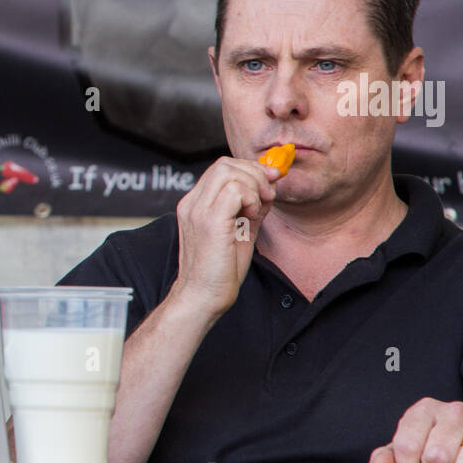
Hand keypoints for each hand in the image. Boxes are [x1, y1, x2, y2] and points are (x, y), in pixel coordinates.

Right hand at [170, 156, 280, 316]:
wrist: (203, 298)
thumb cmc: (219, 271)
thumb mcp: (239, 231)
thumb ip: (250, 207)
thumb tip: (269, 187)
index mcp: (195, 205)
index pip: (221, 168)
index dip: (249, 170)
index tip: (269, 182)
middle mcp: (192, 203)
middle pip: (224, 164)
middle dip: (254, 173)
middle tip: (268, 194)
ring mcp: (197, 210)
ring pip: (228, 170)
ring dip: (253, 185)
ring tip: (258, 208)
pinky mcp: (209, 221)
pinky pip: (234, 189)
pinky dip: (250, 197)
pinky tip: (251, 216)